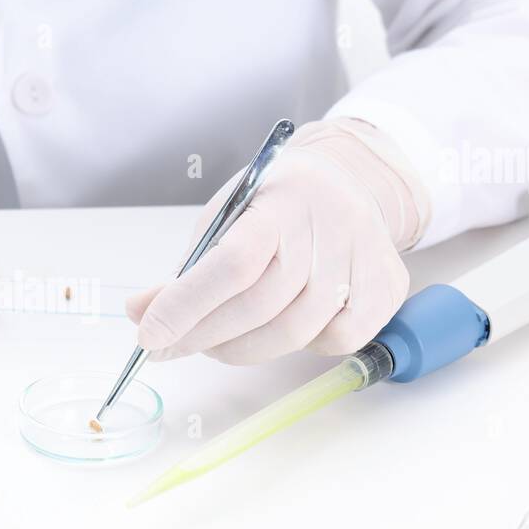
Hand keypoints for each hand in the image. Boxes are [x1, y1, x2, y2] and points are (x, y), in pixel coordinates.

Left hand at [126, 118, 424, 363]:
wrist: (348, 180)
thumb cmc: (273, 205)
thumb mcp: (222, 219)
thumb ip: (186, 270)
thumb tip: (139, 314)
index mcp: (280, 200)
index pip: (232, 263)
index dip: (187, 305)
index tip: (149, 335)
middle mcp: (330, 224)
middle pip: (261, 306)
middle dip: (204, 336)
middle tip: (171, 346)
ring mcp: (365, 256)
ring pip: (296, 332)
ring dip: (243, 349)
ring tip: (217, 343)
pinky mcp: (389, 287)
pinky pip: (337, 341)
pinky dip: (300, 347)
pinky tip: (280, 329)